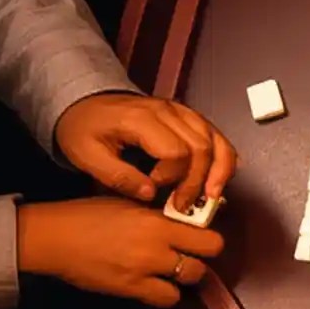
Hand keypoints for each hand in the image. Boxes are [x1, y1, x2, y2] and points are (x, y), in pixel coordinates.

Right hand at [17, 197, 224, 306]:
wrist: (56, 238)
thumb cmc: (91, 214)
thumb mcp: (132, 202)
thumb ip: (162, 211)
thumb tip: (190, 213)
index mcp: (158, 222)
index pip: (208, 238)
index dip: (209, 240)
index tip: (201, 238)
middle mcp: (156, 248)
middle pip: (203, 263)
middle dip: (201, 260)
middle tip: (190, 255)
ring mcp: (144, 272)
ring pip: (187, 282)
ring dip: (184, 277)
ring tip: (173, 270)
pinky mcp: (130, 290)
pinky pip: (165, 299)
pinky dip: (166, 293)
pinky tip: (157, 284)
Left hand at [56, 94, 237, 211]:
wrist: (86, 102)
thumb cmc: (84, 127)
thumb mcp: (86, 155)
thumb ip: (118, 176)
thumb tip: (150, 194)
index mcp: (142, 119)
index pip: (175, 151)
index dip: (172, 176)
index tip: (156, 190)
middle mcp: (168, 111)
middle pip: (202, 147)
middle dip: (198, 182)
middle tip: (184, 206)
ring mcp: (182, 112)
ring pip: (216, 140)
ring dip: (220, 171)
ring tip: (212, 196)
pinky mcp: (188, 117)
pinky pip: (216, 136)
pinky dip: (225, 157)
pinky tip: (222, 176)